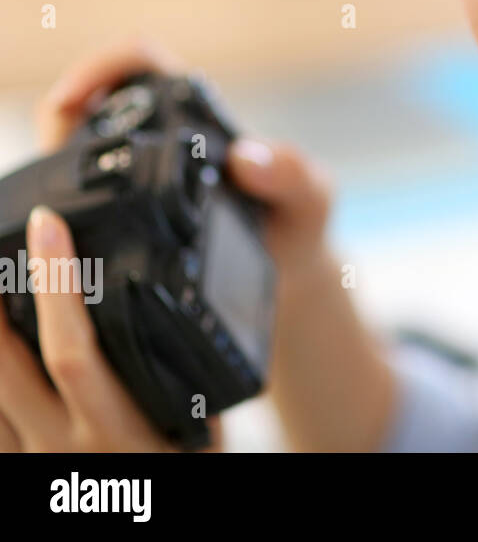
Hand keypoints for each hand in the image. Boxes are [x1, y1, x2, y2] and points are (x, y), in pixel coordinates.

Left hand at [0, 206, 223, 451]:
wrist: (155, 531)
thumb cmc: (184, 469)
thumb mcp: (199, 426)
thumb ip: (179, 374)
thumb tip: (169, 300)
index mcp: (116, 433)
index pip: (73, 352)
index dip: (55, 285)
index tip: (49, 224)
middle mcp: (61, 449)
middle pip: (1, 364)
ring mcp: (26, 461)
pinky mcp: (7, 468)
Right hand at [6, 34, 338, 449]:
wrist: (290, 275)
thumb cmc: (300, 223)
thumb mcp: (310, 197)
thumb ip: (292, 173)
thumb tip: (247, 158)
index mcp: (200, 114)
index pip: (140, 61)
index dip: (102, 67)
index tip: (75, 98)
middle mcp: (163, 136)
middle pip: (90, 102)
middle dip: (62, 118)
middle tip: (60, 159)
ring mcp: (139, 172)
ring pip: (73, 147)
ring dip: (56, 160)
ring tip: (62, 200)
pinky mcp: (126, 211)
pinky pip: (80, 193)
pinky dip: (64, 201)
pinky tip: (71, 232)